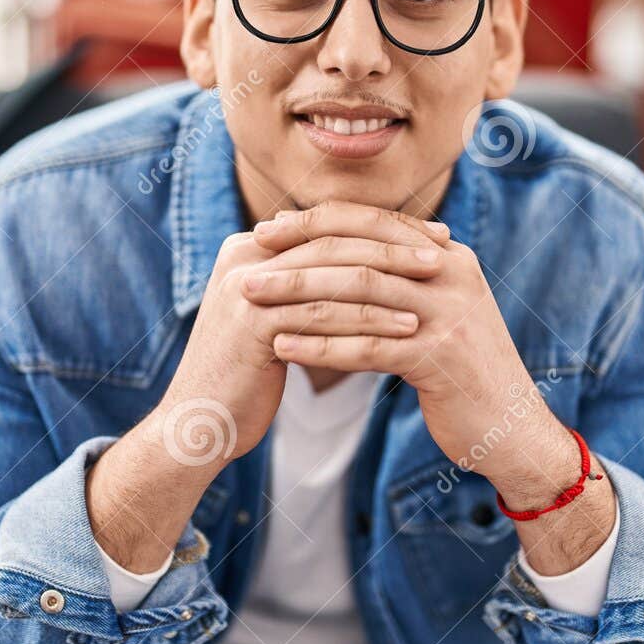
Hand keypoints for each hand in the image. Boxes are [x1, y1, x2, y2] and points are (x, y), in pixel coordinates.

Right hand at [88, 218, 446, 572]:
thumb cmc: (248, 374)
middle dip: (393, 244)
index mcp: (250, 246)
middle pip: (334, 237)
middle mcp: (244, 256)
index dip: (383, 225)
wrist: (201, 423)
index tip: (430, 236)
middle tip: (442, 253)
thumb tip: (363, 260)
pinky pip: (325, 314)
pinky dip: (371, 318)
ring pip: (334, 272)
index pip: (328, 220)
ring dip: (390, 280)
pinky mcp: (252, 323)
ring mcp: (244, 287)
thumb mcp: (277, 317)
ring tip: (434, 287)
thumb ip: (306, 283)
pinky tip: (408, 327)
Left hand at [245, 200, 571, 497]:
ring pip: (359, 293)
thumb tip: (342, 255)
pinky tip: (282, 347)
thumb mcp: (439, 311)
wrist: (513, 426)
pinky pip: (367, 346)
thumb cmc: (462, 370)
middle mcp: (450, 273)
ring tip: (253, 302)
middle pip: (360, 251)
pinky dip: (320, 344)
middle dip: (297, 256)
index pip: (371, 221)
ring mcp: (449, 314)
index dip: (316, 222)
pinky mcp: (440, 357)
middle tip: (248, 264)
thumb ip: (402, 279)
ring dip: (299, 296)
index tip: (267, 230)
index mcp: (447, 254)